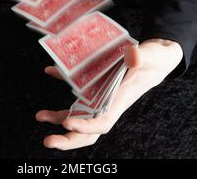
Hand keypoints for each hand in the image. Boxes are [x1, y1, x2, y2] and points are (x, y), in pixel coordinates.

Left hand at [35, 38, 182, 150]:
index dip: (86, 126)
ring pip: (79, 115)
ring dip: (59, 118)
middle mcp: (109, 103)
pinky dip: (63, 83)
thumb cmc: (155, 60)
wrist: (156, 59)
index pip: (103, 122)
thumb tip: (131, 55)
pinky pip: (77, 91)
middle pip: (88, 130)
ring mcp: (102, 96)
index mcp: (121, 100)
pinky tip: (50, 71)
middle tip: (48, 141)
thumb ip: (142, 57)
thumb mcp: (151, 56)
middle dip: (68, 139)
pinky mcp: (97, 85)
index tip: (68, 124)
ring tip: (40, 116)